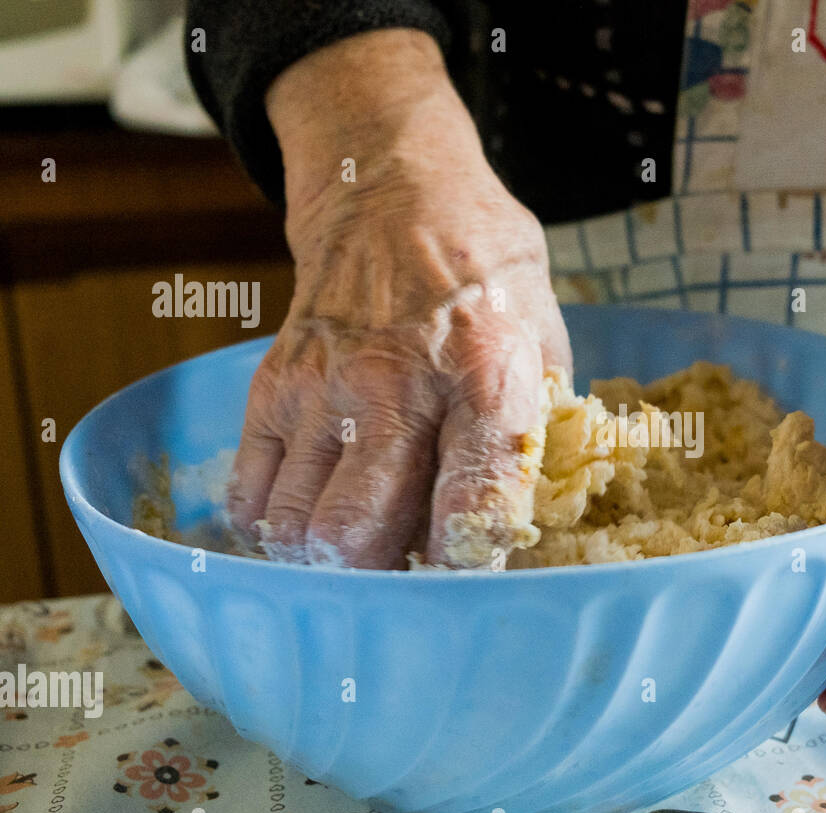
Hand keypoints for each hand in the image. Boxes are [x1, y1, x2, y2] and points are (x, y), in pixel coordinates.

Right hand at [225, 30, 570, 568]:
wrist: (392, 191)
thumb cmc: (486, 274)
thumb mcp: (546, 336)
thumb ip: (538, 430)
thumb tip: (523, 525)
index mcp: (485, 373)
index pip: (472, 500)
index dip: (470, 563)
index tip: (469, 577)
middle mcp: (395, 384)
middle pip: (359, 534)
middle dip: (383, 581)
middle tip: (409, 575)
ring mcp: (321, 387)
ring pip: (298, 527)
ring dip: (330, 558)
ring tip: (364, 543)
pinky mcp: (271, 387)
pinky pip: (251, 497)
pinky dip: (278, 527)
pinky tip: (316, 511)